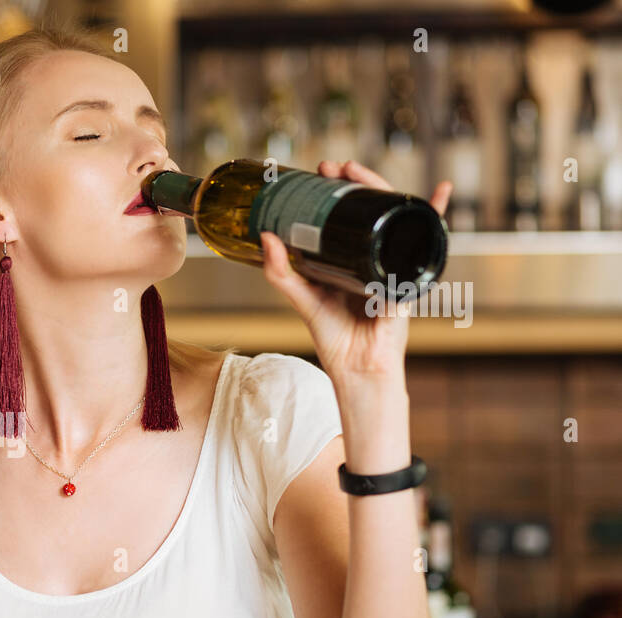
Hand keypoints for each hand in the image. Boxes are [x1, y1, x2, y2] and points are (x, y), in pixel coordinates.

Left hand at [258, 160, 452, 382]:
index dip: (335, 191)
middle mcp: (373, 253)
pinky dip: (436, 211)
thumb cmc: (334, 334)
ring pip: (395, 213)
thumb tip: (266, 236)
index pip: (346, 213)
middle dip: (354, 181)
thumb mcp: (302, 296)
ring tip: (358, 171)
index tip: (320, 172)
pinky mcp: (410, 270)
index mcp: (349, 256)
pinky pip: (429, 236)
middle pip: (370, 206)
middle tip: (334, 167)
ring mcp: (394, 258)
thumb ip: (281, 271)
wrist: (358, 363)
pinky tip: (439, 190)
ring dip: (382, 186)